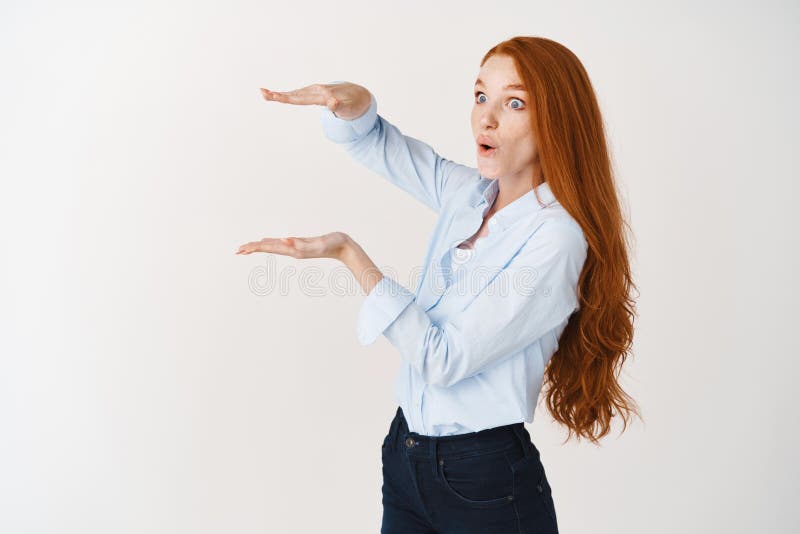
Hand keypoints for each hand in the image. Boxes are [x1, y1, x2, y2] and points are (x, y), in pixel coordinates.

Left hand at [235, 231, 351, 261]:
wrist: (344, 248)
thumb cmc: (333, 244)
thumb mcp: (318, 243)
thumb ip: (302, 243)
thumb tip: (285, 241)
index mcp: (294, 249)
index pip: (270, 248)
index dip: (255, 247)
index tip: (242, 249)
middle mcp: (293, 250)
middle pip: (268, 249)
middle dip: (252, 249)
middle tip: (237, 251)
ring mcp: (296, 248)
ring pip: (273, 247)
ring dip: (260, 247)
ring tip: (247, 248)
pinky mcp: (300, 245)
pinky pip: (281, 245)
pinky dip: (271, 244)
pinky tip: (268, 243)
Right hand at [259, 82, 371, 119]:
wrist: (358, 95)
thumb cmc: (354, 104)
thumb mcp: (350, 108)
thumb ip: (340, 106)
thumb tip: (332, 104)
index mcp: (323, 95)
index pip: (302, 98)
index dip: (288, 98)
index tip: (275, 96)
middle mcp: (316, 90)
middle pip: (295, 94)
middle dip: (279, 95)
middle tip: (262, 93)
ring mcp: (314, 91)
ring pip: (295, 93)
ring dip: (280, 94)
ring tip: (264, 93)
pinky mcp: (313, 92)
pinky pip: (298, 94)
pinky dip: (287, 95)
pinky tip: (277, 95)